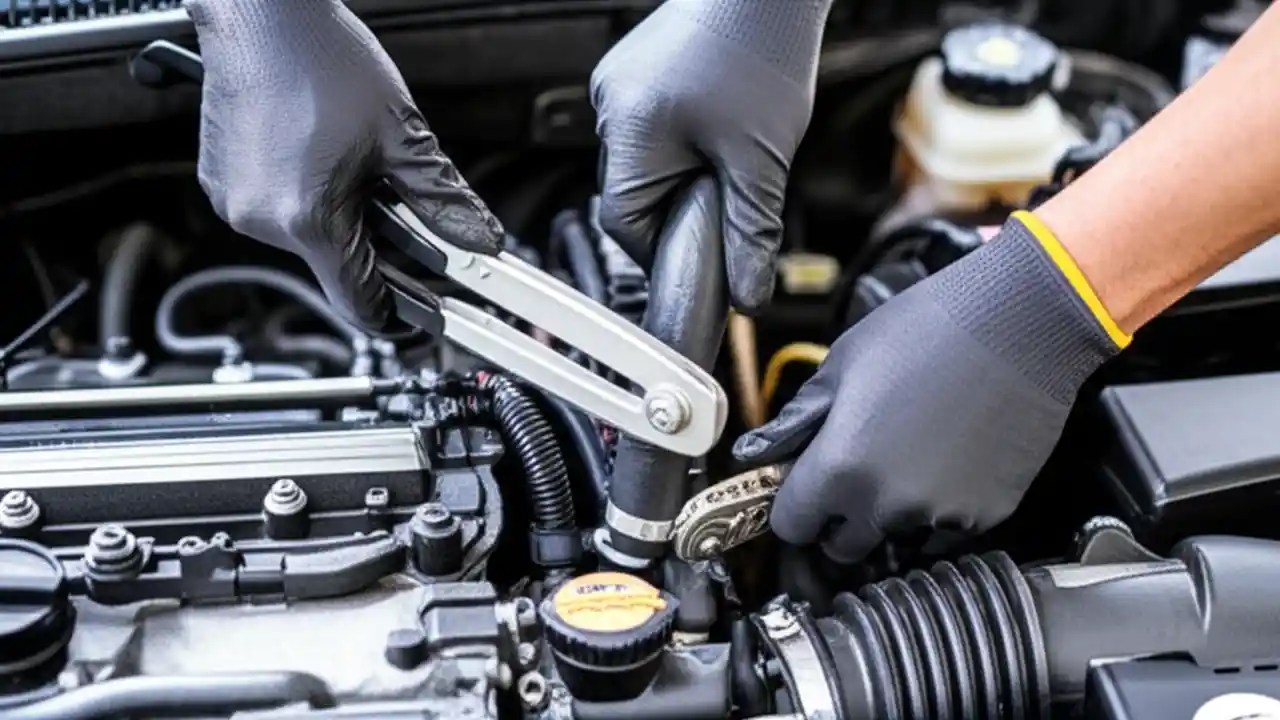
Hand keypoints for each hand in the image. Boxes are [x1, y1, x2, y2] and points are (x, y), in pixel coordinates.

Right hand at [187, 0, 502, 330]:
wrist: (262, 13)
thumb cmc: (322, 60)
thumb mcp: (401, 135)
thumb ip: (443, 199)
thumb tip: (482, 240)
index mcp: (309, 219)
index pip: (359, 303)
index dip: (398, 315)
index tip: (424, 314)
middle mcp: (262, 221)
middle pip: (334, 269)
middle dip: (376, 253)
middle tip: (408, 228)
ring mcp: (235, 203)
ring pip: (305, 240)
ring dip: (341, 223)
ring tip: (363, 176)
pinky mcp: (220, 184)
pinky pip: (274, 213)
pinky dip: (305, 202)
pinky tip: (326, 164)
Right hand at [590, 0, 829, 313]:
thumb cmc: (764, 51)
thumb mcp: (760, 160)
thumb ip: (750, 232)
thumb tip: (748, 292)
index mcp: (630, 130)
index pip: (623, 223)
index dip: (661, 250)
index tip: (698, 254)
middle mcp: (612, 104)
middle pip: (629, 191)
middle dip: (676, 206)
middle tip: (724, 201)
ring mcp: (620, 82)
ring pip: (640, 159)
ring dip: (680, 170)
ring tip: (726, 154)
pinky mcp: (634, 69)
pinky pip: (647, 126)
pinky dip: (679, 139)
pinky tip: (715, 125)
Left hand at [733, 215, 1123, 562]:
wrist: (1020, 322)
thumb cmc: (927, 330)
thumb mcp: (842, 366)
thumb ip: (797, 421)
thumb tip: (760, 452)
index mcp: (840, 465)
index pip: (792, 526)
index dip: (794, 508)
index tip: (802, 491)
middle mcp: (887, 502)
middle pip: (842, 547)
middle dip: (839, 519)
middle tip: (853, 474)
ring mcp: (939, 514)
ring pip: (896, 539)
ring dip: (892, 514)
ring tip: (909, 454)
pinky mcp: (986, 515)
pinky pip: (945, 532)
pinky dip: (939, 510)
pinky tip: (947, 460)